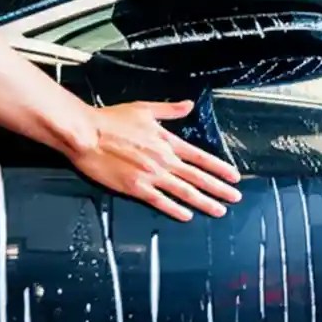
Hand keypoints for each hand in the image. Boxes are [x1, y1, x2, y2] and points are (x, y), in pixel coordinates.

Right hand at [64, 99, 241, 220]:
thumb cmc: (110, 120)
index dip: (219, 167)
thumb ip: (170, 110)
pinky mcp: (136, 187)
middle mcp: (163, 160)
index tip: (234, 176)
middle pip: (198, 177)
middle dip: (219, 188)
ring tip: (219, 210)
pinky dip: (175, 209)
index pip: (200, 157)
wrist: (86, 134)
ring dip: (204, 202)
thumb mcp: (145, 109)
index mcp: (166, 141)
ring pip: (185, 192)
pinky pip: (161, 201)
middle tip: (235, 197)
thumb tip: (189, 105)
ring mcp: (151, 175)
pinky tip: (187, 216)